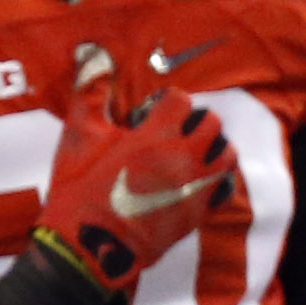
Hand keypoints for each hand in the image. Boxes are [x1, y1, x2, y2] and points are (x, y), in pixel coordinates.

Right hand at [32, 43, 232, 303]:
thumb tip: (95, 54)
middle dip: (197, 120)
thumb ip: (90, 93)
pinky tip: (202, 180)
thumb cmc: (79, 191)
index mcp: (155, 136)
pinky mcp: (196, 215)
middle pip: (212, 123)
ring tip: (195, 151)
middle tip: (177, 129)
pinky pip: (225, 190)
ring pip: (227, 155)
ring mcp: (193, 189)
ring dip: (215, 147)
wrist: (87, 249)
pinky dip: (219, 180)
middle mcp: (183, 159)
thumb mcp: (78, 137)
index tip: (154, 111)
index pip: (182, 100)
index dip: (168, 101)